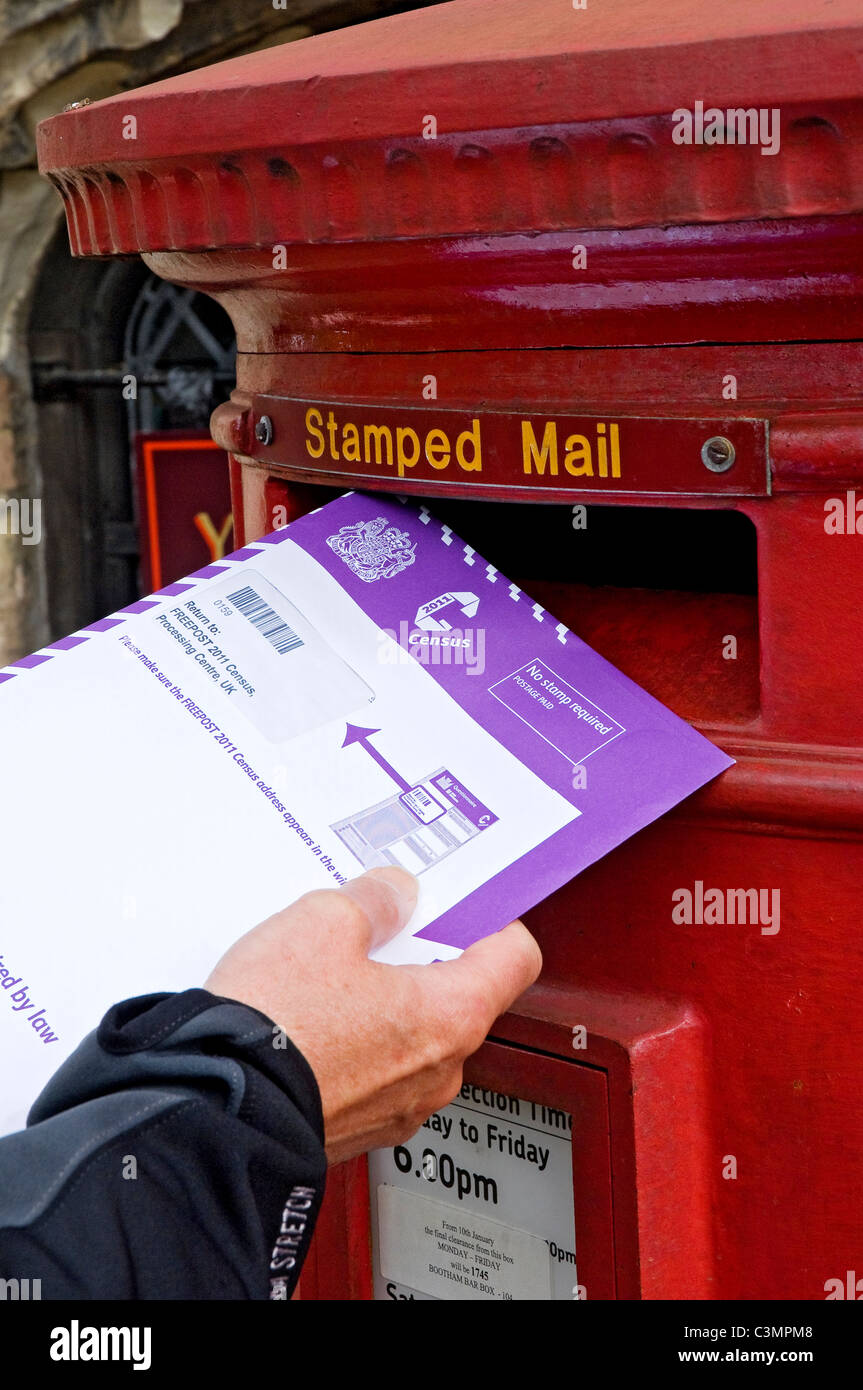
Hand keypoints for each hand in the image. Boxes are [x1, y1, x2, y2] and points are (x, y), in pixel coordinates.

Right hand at [204, 867, 541, 1163]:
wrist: (213, 1110)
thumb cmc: (275, 1028)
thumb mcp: (323, 922)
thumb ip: (375, 900)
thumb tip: (394, 893)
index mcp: (451, 1016)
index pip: (516, 958)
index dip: (491, 919)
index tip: (463, 904)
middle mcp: (439, 1071)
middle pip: (461, 996)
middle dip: (422, 958)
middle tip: (380, 929)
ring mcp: (400, 1107)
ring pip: (414, 1036)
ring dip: (385, 1003)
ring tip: (329, 974)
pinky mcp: (358, 1127)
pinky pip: (376, 1071)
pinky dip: (356, 1043)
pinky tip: (311, 1019)